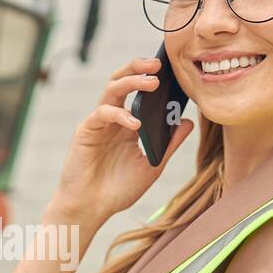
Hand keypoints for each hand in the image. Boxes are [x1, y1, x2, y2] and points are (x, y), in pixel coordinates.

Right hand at [51, 55, 195, 225]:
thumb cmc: (117, 190)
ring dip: (131, 81)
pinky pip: (102, 113)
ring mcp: (99, 123)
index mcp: (128, 124)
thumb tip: (187, 121)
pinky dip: (120, 115)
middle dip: (139, 68)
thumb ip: (169, 144)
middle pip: (122, 80)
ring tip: (152, 81)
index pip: (139, 92)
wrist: (90, 209)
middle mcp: (113, 119)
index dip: (151, 77)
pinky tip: (135, 124)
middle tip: (158, 64)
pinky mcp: (86, 131)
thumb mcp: (152, 165)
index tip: (172, 69)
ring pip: (112, 89)